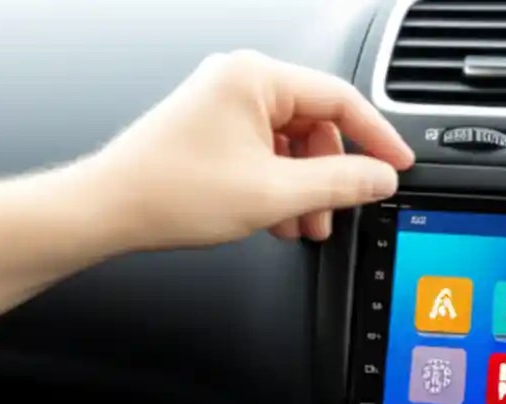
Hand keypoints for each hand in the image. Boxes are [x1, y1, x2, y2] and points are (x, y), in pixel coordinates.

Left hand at [85, 49, 413, 250]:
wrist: (107, 210)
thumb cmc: (170, 191)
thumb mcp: (275, 194)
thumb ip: (340, 183)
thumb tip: (380, 178)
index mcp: (255, 77)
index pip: (341, 100)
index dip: (378, 137)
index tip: (397, 166)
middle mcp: (238, 80)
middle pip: (316, 125)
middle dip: (331, 176)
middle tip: (337, 211)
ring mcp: (223, 102)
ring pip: (292, 144)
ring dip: (305, 188)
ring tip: (300, 225)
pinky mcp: (212, 126)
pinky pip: (266, 151)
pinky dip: (279, 185)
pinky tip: (276, 217)